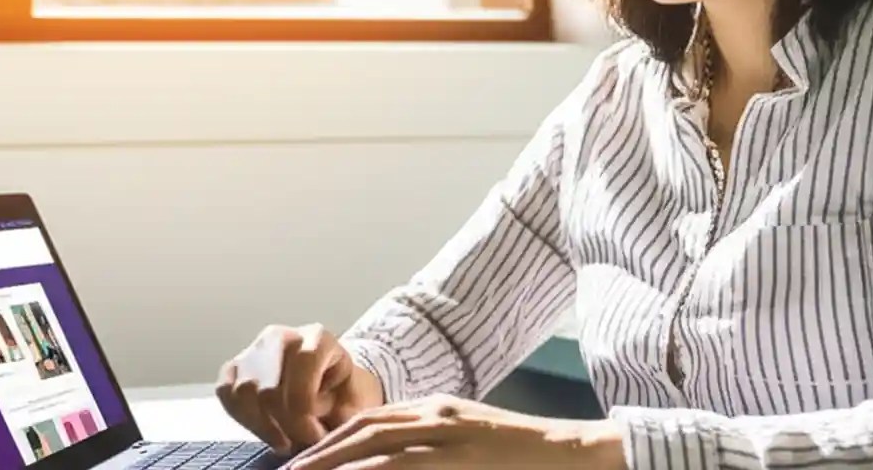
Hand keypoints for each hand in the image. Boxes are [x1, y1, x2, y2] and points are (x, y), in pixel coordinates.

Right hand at [216, 324, 385, 454]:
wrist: (330, 384)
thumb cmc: (344, 393)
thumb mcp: (354, 400)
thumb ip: (340, 412)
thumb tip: (322, 428)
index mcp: (317, 337)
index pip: (304, 364)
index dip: (304, 408)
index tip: (314, 437)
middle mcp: (282, 336)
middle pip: (270, 385)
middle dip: (285, 425)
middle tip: (301, 443)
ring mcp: (254, 350)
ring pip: (244, 392)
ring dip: (263, 426)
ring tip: (285, 440)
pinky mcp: (234, 366)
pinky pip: (226, 394)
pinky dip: (242, 417)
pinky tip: (264, 429)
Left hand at [283, 394, 625, 468]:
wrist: (569, 453)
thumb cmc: (519, 454)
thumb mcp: (469, 439)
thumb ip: (432, 445)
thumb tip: (392, 461)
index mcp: (436, 408)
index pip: (370, 419)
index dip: (332, 440)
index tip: (303, 462)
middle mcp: (436, 415)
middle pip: (363, 428)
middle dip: (321, 452)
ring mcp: (448, 435)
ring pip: (376, 446)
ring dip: (334, 463)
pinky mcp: (460, 457)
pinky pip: (404, 466)